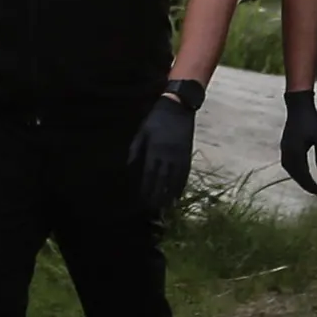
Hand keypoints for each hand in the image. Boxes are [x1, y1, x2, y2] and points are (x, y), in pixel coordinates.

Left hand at [127, 95, 195, 212]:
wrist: (178, 106)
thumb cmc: (156, 118)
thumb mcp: (142, 131)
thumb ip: (135, 149)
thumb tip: (129, 166)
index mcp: (154, 149)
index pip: (149, 174)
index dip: (146, 188)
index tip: (142, 200)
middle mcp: (167, 155)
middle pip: (162, 180)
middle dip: (157, 196)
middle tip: (153, 210)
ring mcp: (179, 155)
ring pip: (175, 179)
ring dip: (170, 194)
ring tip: (166, 207)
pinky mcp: (187, 153)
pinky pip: (185, 173)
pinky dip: (182, 185)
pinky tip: (178, 195)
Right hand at [278, 91, 316, 194]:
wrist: (298, 106)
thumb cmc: (312, 121)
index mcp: (296, 151)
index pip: (303, 173)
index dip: (310, 184)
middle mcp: (287, 152)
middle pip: (295, 173)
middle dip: (304, 183)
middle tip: (315, 191)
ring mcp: (284, 148)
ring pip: (289, 168)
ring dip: (298, 177)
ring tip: (308, 184)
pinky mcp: (284, 145)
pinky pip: (288, 162)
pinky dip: (294, 170)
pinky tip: (301, 171)